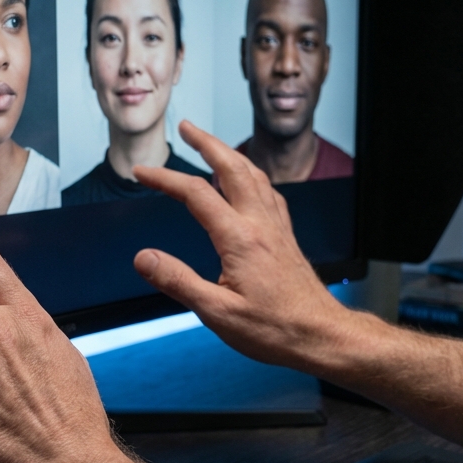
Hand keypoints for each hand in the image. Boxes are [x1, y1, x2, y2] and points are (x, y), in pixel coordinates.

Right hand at [131, 120, 366, 374]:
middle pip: (232, 168)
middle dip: (207, 143)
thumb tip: (143, 258)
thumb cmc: (274, 329)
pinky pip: (269, 194)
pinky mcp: (286, 238)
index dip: (165, 178)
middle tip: (187, 127)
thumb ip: (178, 282)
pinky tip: (249, 183)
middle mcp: (260, 225)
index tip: (142, 172)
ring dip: (230, 154)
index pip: (195, 194)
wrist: (321, 335)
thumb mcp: (216, 312)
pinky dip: (253, 176)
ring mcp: (277, 229)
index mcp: (239, 239)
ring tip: (213, 145)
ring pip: (255, 176)